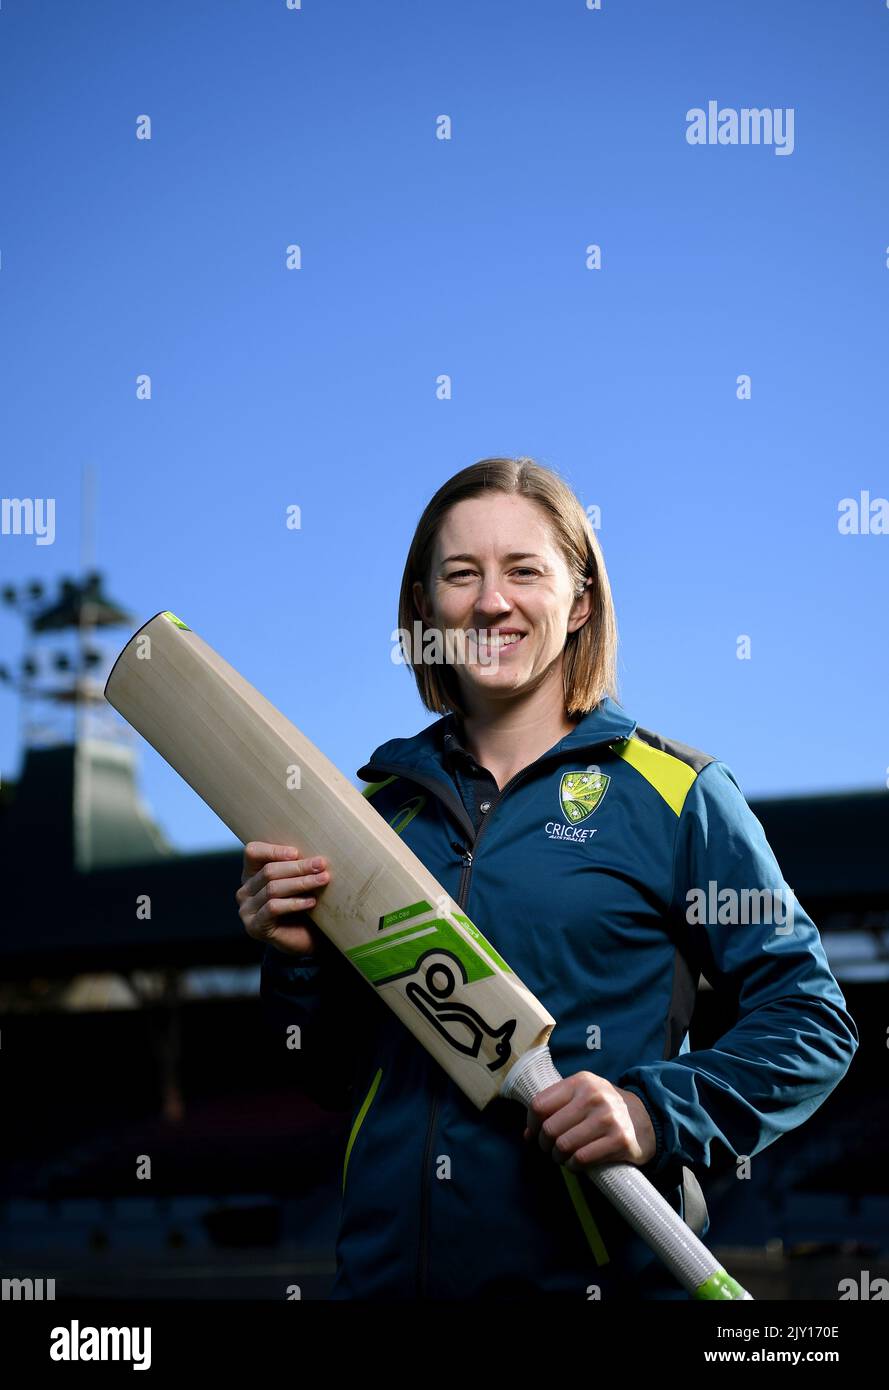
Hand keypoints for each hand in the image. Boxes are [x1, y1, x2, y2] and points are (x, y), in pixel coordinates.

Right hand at [236, 842, 329, 955]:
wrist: (306, 940)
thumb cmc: (303, 906)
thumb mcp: (299, 881)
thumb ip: (297, 866)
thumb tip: (314, 854)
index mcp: (251, 874)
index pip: (252, 852)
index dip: (273, 850)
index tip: (297, 852)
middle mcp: (245, 891)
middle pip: (268, 871)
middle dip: (298, 867)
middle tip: (321, 864)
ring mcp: (247, 910)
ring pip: (273, 888)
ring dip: (301, 883)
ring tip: (323, 880)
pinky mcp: (255, 927)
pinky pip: (273, 908)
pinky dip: (295, 903)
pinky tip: (311, 901)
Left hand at [523, 1071, 656, 1170]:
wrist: (646, 1119)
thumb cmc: (605, 1109)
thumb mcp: (583, 1096)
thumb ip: (555, 1108)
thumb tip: (527, 1134)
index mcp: (581, 1082)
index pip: (540, 1104)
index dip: (531, 1124)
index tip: (535, 1134)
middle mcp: (594, 1096)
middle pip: (550, 1128)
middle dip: (545, 1145)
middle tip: (550, 1149)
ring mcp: (608, 1118)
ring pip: (564, 1145)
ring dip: (558, 1157)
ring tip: (563, 1157)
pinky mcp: (619, 1141)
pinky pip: (582, 1159)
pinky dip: (574, 1166)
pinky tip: (577, 1163)